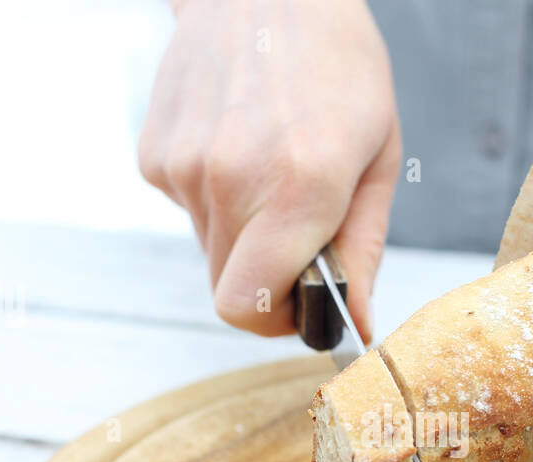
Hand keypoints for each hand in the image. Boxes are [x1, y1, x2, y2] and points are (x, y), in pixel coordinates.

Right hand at [138, 0, 400, 339]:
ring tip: (270, 167)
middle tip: (296, 233)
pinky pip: (186, 210)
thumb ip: (363, 250)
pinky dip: (213, 196)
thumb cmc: (338, 66)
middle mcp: (230, 180)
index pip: (249, 307)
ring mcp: (183, 166)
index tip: (300, 304)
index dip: (276, 321)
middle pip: (227, 289)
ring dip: (240, 231)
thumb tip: (356, 324)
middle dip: (265, 279)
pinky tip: (238, 144)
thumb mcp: (378, 158)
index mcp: (299, 188)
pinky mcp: (154, 154)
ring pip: (208, 248)